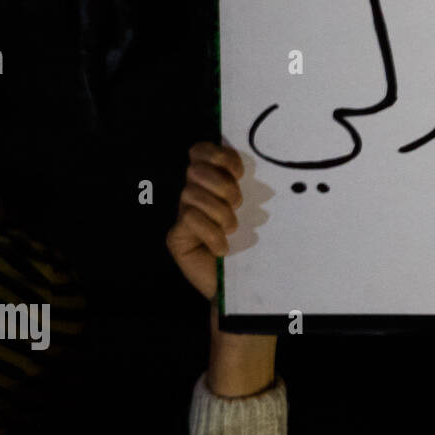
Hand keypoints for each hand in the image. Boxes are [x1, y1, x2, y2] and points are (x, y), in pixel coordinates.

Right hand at [165, 142, 243, 301]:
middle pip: (195, 170)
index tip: (239, 173)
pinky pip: (188, 219)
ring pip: (191, 194)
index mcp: (212, 182)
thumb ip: (250, 184)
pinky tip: (223, 248)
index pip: (200, 151)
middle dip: (222, 185)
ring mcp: (182, 215)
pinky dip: (211, 232)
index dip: (218, 156)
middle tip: (238, 205)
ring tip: (232, 229)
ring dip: (219, 211)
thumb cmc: (253, 243)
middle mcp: (194, 195)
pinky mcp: (176, 236)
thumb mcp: (256, 209)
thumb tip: (258, 160)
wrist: (242, 284)